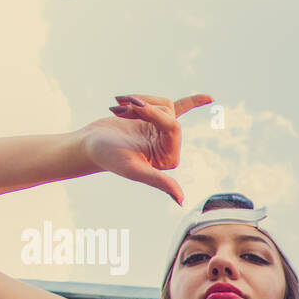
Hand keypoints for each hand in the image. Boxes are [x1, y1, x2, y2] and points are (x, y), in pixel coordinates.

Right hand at [78, 93, 213, 204]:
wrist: (89, 144)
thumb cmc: (108, 157)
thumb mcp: (134, 170)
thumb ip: (159, 181)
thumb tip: (181, 200)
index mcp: (168, 158)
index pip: (173, 126)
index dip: (154, 113)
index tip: (132, 107)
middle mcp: (168, 146)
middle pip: (169, 114)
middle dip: (145, 106)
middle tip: (122, 107)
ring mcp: (161, 132)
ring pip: (163, 105)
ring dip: (140, 101)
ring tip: (119, 107)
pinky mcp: (153, 121)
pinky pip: (178, 109)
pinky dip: (192, 102)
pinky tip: (209, 98)